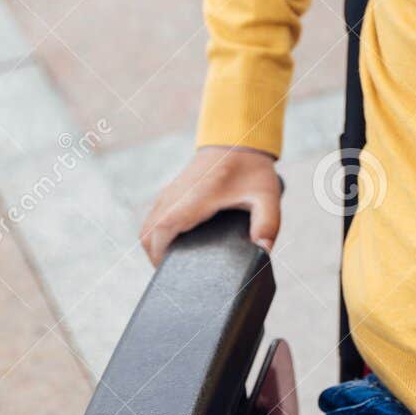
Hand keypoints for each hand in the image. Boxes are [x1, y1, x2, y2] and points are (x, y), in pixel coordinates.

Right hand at [139, 144, 280, 266]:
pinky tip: (177, 245)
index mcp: (195, 197)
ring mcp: (171, 193)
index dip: (160, 254)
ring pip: (148, 225)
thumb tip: (263, 250)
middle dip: (156, 257)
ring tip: (177, 263)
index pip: (162, 229)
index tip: (172, 272)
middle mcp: (176, 195)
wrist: (238, 140)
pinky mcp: (172, 192)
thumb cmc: (251, 168)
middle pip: (147, 233)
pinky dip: (158, 234)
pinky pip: (155, 218)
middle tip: (178, 274)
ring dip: (155, 245)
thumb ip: (268, 222)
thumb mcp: (267, 195)